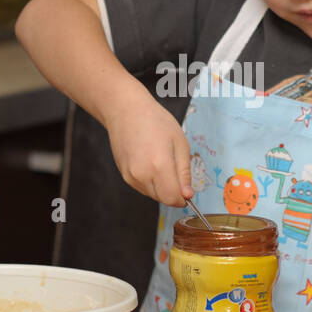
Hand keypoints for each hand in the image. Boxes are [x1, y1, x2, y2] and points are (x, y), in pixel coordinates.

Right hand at [100, 85, 191, 206]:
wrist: (126, 111)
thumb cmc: (155, 121)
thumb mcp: (180, 144)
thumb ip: (185, 173)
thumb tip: (187, 195)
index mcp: (159, 165)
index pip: (173, 199)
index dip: (183, 198)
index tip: (187, 189)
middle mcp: (142, 175)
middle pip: (163, 199)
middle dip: (173, 191)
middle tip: (174, 167)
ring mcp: (130, 176)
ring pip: (153, 195)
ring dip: (162, 187)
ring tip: (160, 161)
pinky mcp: (124, 175)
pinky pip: (143, 188)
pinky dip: (151, 182)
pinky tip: (150, 162)